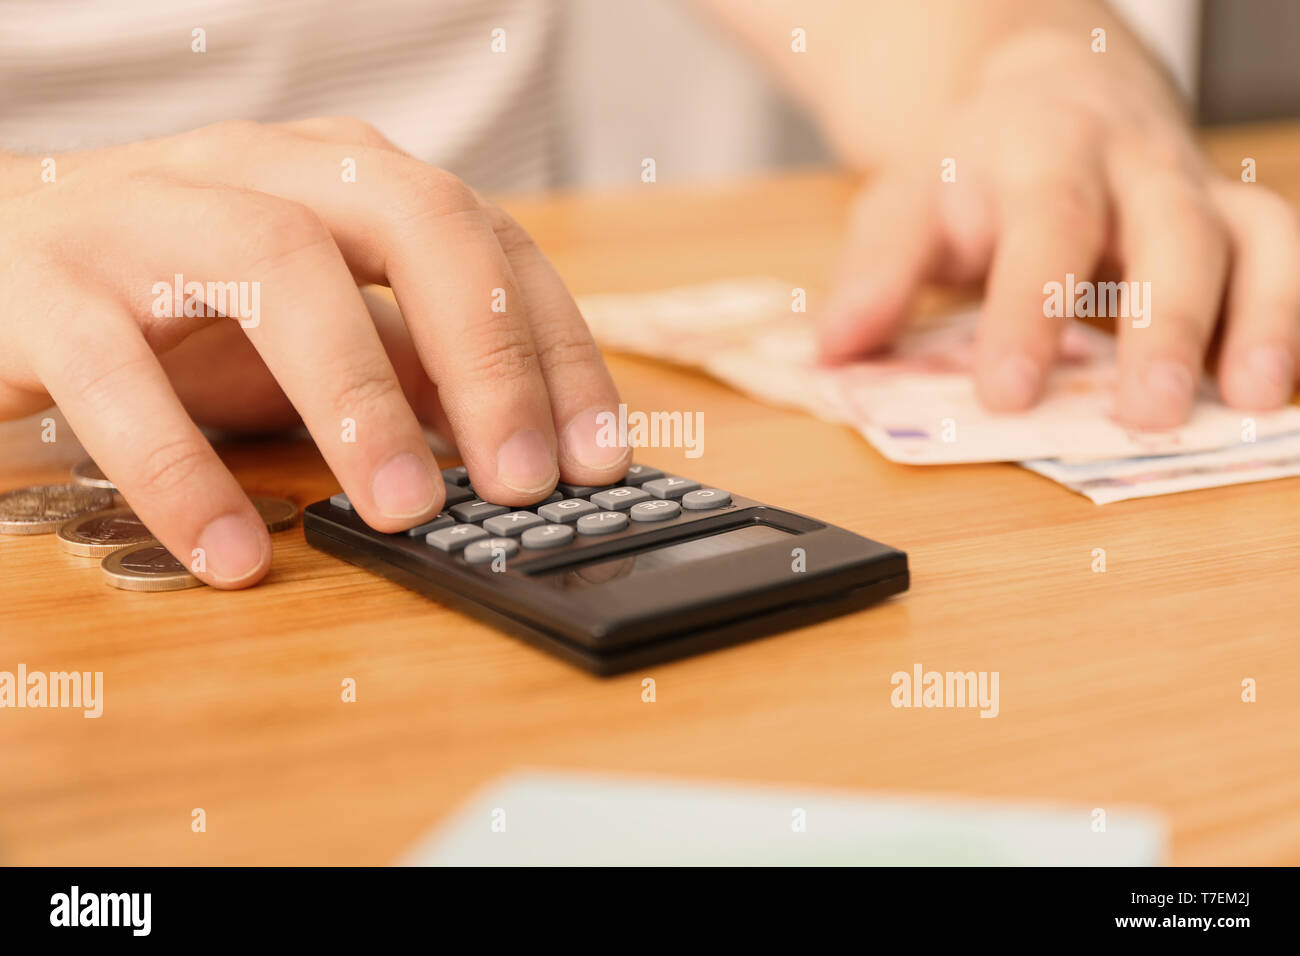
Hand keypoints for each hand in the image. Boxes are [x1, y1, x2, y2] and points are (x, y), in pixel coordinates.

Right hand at [0, 118, 628, 587]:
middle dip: (485, 354)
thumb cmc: (180, 299)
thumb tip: (526, 443)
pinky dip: (180, 472)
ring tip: (406, 512)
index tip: (598, 458)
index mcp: (345, 177)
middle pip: (410, 222)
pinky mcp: (46, 285)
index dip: (554, 349)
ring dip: (356, 398)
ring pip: (276, 269)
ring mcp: (151, 213)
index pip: (488, 241)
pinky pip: (116, 373)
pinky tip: (235, 554)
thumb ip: (417, 366)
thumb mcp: (322, 325)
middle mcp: (263, 170)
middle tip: (522, 483)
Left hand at [820, 31, 1299, 427]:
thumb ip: (877, 273)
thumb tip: (833, 353)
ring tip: (1249, 402)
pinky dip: (1288, 320)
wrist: (1050, 90)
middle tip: (1146, 414)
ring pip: (1255, 237)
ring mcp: (1194, 189)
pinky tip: (1272, 390)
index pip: (1043, 229)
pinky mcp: (1235, 219)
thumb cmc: (974, 167)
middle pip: (1167, 232)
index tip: (1005, 394)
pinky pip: (1282, 259)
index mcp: (1043, 152)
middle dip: (1163, 324)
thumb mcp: (907, 201)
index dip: (1028, 312)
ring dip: (1260, 321)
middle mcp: (1134, 163)